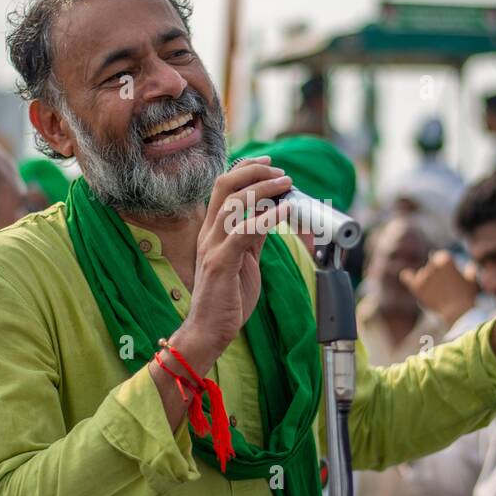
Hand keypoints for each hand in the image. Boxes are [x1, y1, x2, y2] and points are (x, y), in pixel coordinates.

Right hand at [176, 157, 291, 362]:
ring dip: (263, 189)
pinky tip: (283, 210)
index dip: (245, 169)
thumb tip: (273, 214)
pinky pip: (244, 233)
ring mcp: (213, 247)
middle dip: (253, 171)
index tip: (269, 163)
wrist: (208, 331)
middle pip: (225, 186)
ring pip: (234, 204)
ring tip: (286, 184)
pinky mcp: (221, 263)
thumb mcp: (244, 261)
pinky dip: (266, 218)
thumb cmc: (226, 299)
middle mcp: (209, 233)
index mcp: (212, 231)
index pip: (224, 188)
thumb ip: (254, 237)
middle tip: (279, 171)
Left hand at [401, 250, 478, 326]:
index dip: (445, 267)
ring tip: (438, 293)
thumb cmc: (467, 297)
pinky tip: (407, 276)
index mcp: (446, 259)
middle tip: (444, 287)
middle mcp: (433, 264)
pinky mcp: (417, 286)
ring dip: (427, 280)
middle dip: (437, 274)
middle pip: (431, 266)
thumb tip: (471, 266)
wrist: (458, 312)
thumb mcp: (472, 282)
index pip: (441, 258)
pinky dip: (407, 277)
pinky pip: (406, 277)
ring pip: (422, 274)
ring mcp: (424, 275)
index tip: (450, 277)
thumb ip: (470, 272)